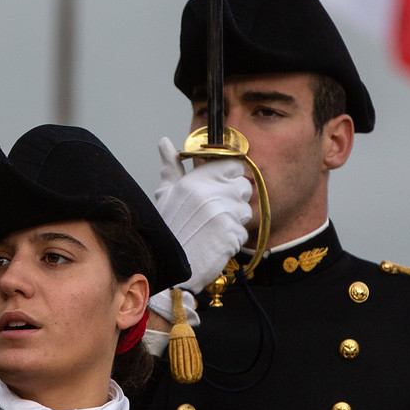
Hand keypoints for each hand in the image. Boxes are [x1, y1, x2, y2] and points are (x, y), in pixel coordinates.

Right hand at [153, 137, 253, 292]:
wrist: (169, 266)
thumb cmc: (168, 228)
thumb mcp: (166, 194)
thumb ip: (171, 167)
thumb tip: (164, 142)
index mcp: (195, 180)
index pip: (233, 166)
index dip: (230, 177)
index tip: (221, 189)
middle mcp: (209, 193)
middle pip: (243, 187)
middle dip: (234, 201)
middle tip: (215, 215)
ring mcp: (222, 214)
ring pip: (246, 211)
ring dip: (234, 222)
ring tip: (213, 230)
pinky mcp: (231, 234)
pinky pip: (243, 232)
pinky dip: (232, 241)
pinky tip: (215, 244)